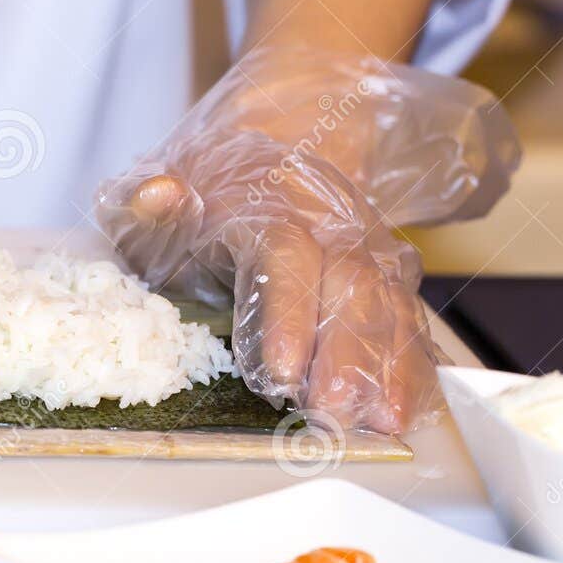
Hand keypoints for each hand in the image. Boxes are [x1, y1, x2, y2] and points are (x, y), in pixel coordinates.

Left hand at [97, 49, 518, 432]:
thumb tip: (158, 194)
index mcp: (269, 205)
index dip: (287, 316)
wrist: (279, 139)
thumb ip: (149, 201)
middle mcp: (331, 225)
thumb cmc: (206, 189)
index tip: (280, 374)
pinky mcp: (390, 276)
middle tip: (333, 415)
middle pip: (349, 289)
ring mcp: (368, 249)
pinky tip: (408, 408)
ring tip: (384, 423)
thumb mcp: (161, 192)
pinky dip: (413, 366)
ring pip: (389, 305)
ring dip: (389, 367)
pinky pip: (409, 320)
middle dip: (345, 357)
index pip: (285, 256)